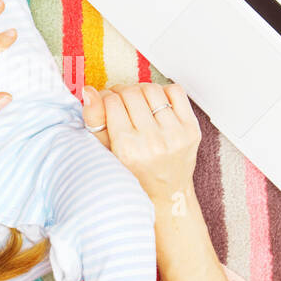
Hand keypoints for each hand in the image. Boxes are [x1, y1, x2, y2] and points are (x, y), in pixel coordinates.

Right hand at [80, 83, 200, 201]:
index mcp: (127, 149)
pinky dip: (164, 92)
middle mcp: (152, 142)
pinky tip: (157, 104)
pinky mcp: (192, 129)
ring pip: (152, 89)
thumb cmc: (135, 173)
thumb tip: (89, 92)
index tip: (107, 102)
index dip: (106, 97)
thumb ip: (94, 120)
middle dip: (122, 92)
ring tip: (138, 102)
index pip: (112, 102)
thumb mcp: (106, 151)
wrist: (166, 191)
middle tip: (121, 101)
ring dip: (141, 90)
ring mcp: (175, 135)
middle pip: (131, 93)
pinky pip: (176, 92)